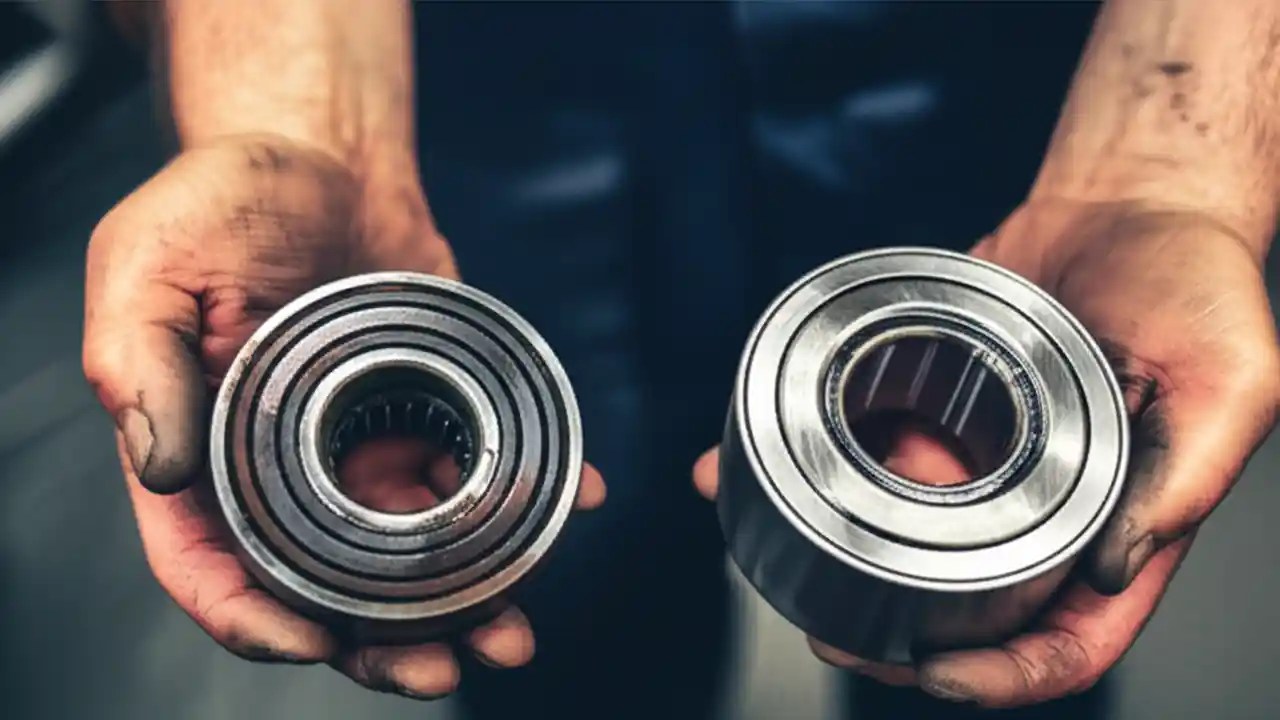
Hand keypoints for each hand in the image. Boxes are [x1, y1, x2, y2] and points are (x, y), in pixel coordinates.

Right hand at [83, 134, 606, 699]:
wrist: (325, 155)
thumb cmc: (225, 201)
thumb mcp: (150, 266)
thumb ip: (139, 365)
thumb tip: (163, 468)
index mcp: (201, 452)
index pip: (214, 568)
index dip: (258, 621)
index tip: (317, 644)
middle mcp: (281, 472)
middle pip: (326, 589)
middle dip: (384, 644)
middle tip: (446, 665)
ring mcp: (358, 451)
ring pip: (409, 556)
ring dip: (465, 600)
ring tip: (514, 626)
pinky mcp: (426, 416)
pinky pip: (474, 476)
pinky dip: (526, 501)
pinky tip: (573, 503)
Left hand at [693, 198, 1277, 706]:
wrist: (1133, 200)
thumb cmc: (1198, 287)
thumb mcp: (1230, 384)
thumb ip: (1181, 481)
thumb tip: (1109, 572)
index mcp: (1120, 524)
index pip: (1065, 637)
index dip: (1003, 673)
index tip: (936, 672)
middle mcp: (1041, 505)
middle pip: (970, 605)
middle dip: (899, 634)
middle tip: (836, 633)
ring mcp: (982, 456)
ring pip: (904, 531)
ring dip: (841, 549)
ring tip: (784, 548)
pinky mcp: (936, 402)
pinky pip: (872, 444)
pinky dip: (818, 458)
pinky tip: (760, 458)